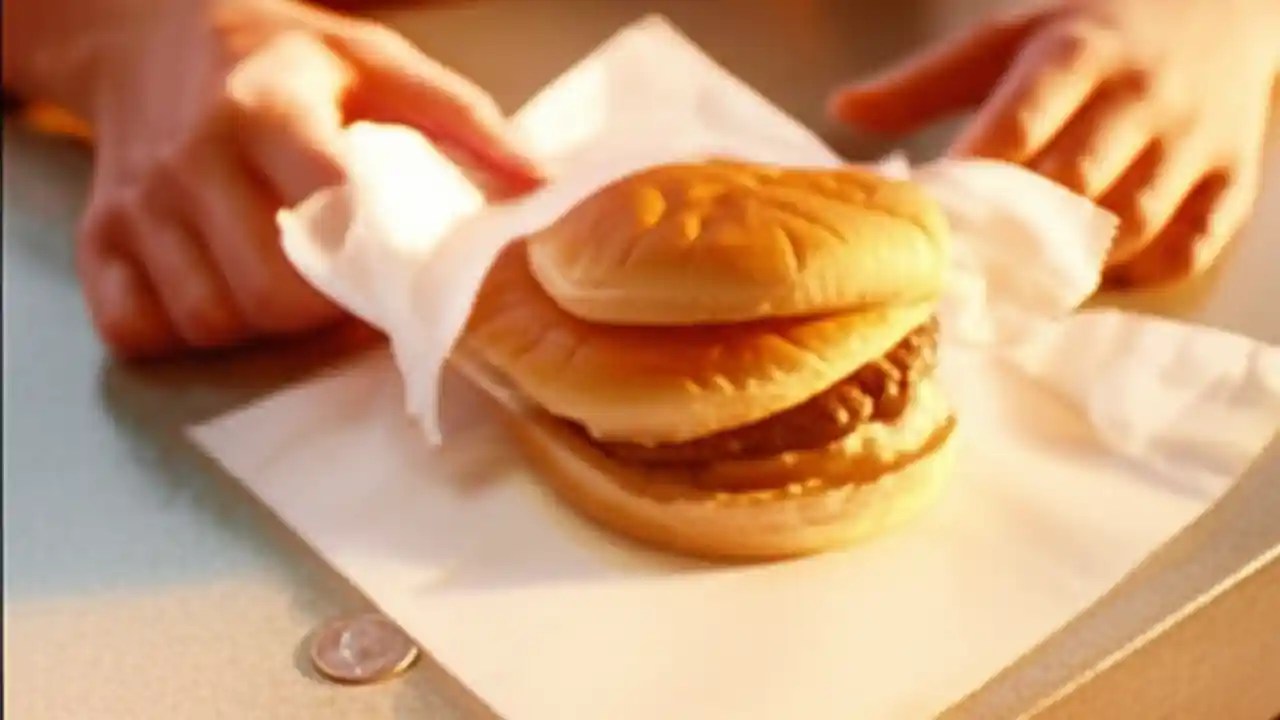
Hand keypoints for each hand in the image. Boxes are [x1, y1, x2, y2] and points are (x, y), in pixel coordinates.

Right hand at [67, 0, 541, 357]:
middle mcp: (192, 158)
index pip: (327, 213)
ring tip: (285, 284)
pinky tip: (218, 293)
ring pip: (209, 320)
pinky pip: (137, 329)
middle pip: (268, 291)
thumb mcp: (376, 63)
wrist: (148, 31)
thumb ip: (462, 119)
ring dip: (260, 324)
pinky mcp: (98, 239)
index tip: (395, 266)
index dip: (373, 261)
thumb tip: (541, 183)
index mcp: (270, 108)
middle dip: (321, 310)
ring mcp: (137, 204)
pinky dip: (182, 333)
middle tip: (342, 284)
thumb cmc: (281, 55)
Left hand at [830, 0, 1279, 287]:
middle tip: (963, 276)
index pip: (1017, 128)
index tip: (925, 228)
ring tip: (1021, 283)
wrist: (1221, 6)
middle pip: (1072, 186)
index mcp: (1075, 54)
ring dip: (1072, 265)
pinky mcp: (1232, 182)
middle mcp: (1139, 98)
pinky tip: (1098, 276)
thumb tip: (842, 110)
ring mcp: (1194, 143)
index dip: (969, 185)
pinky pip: (1189, 248)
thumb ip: (927, 83)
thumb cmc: (1091, 32)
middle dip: (1012, 237)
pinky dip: (1141, 274)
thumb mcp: (1008, 39)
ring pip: (1129, 226)